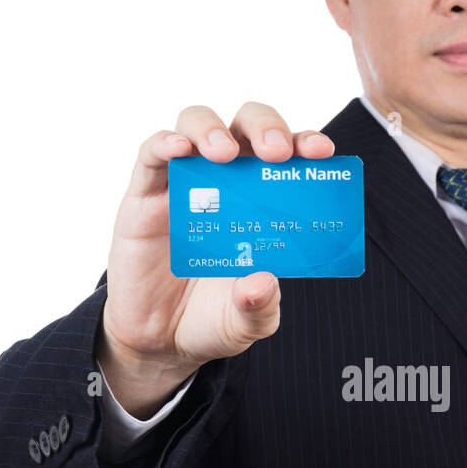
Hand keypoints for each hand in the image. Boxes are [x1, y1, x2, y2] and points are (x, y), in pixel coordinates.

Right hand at [98, 102, 334, 383]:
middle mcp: (227, 183)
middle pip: (246, 126)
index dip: (305, 144)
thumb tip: (262, 282)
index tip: (322, 152)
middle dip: (266, 128)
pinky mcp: (144, 197)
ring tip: (223, 154)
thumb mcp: (245, 324)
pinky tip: (179, 151)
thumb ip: (259, 308)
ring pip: (197, 125)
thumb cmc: (212, 320)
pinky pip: (151, 155)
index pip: (289, 156)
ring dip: (212, 130)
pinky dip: (164, 143)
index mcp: (264, 202)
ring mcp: (184, 185)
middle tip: (276, 153)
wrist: (159, 342)